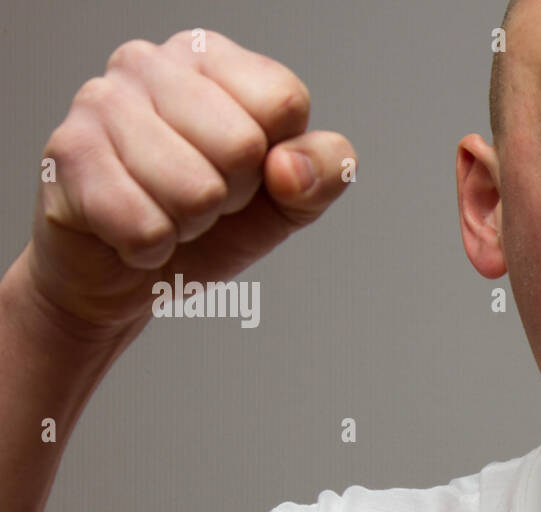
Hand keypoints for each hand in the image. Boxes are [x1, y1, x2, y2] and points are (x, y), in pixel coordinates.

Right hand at [23, 29, 354, 333]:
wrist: (124, 274)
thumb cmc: (205, 226)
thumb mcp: (286, 202)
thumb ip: (323, 174)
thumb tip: (293, 166)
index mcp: (211, 59)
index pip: (284, 101)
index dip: (276, 160)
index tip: (245, 173)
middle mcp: (150, 63)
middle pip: (242, 146)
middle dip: (230, 196)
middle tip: (199, 200)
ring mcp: (101, 102)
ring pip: (195, 191)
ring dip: (187, 225)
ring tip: (163, 211)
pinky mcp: (68, 155)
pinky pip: (146, 226)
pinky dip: (150, 248)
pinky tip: (130, 231)